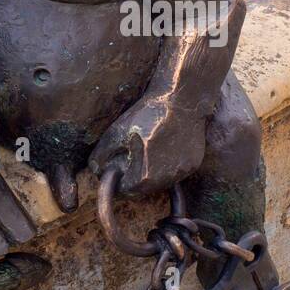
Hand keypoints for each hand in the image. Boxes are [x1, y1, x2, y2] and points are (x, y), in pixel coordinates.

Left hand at [89, 100, 205, 195]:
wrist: (180, 98)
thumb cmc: (147, 114)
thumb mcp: (116, 132)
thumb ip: (102, 155)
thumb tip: (95, 170)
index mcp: (145, 176)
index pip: (125, 190)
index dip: (118, 178)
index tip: (117, 164)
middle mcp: (166, 180)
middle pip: (144, 187)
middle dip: (135, 175)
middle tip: (132, 153)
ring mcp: (183, 172)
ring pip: (161, 180)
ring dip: (152, 170)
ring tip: (149, 147)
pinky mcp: (194, 163)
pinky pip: (176, 170)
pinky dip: (169, 163)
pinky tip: (166, 144)